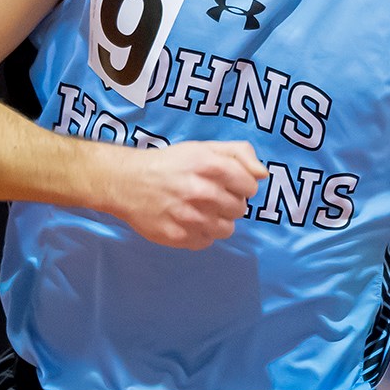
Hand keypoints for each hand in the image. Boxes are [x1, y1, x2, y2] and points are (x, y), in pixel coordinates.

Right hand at [112, 140, 266, 249]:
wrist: (126, 182)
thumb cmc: (170, 164)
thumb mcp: (203, 147)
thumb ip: (238, 154)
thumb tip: (263, 174)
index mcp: (210, 165)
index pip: (250, 186)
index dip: (241, 185)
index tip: (227, 184)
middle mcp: (201, 192)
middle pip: (239, 209)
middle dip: (229, 202)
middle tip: (209, 196)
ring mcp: (189, 217)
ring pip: (226, 229)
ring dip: (217, 220)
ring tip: (199, 209)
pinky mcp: (177, 237)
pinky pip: (205, 242)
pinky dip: (199, 233)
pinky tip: (186, 220)